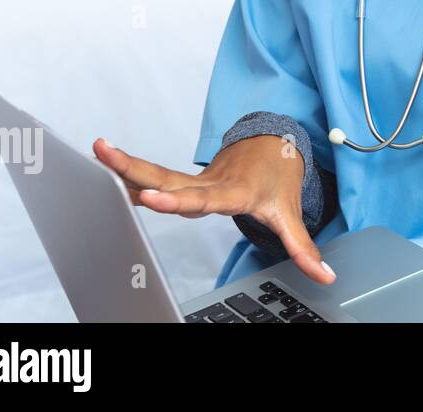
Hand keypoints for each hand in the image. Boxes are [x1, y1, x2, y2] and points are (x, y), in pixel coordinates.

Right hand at [92, 135, 335, 285]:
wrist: (275, 146)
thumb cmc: (279, 180)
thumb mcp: (291, 214)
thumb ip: (304, 247)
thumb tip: (325, 276)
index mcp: (235, 192)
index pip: (205, 199)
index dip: (179, 201)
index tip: (152, 197)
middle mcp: (210, 183)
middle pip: (171, 179)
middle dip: (138, 170)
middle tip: (107, 158)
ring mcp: (196, 178)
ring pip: (159, 173)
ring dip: (126, 164)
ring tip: (97, 151)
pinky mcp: (187, 180)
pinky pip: (156, 176)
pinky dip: (131, 174)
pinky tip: (102, 171)